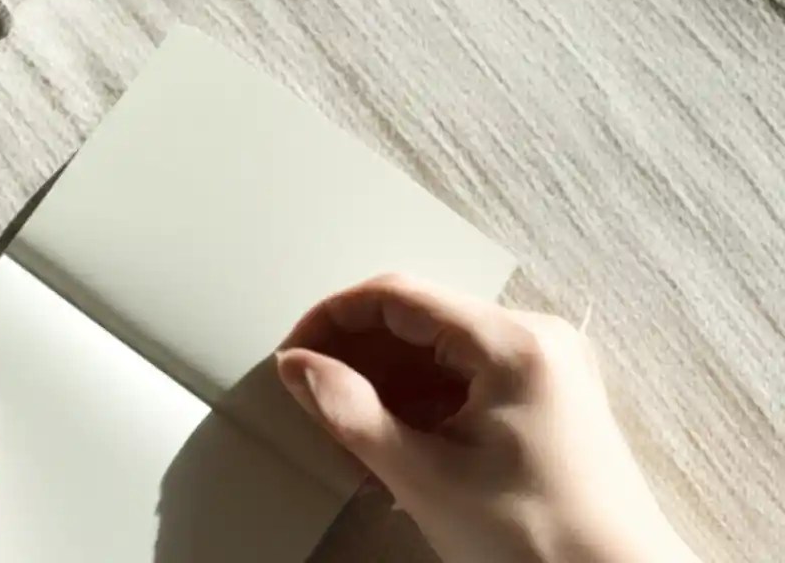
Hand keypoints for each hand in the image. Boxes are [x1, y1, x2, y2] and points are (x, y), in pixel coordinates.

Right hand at [277, 274, 698, 562]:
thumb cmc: (538, 542)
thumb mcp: (425, 477)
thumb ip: (350, 413)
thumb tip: (299, 368)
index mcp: (512, 344)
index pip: (397, 296)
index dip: (332, 320)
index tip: (292, 357)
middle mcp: (533, 338)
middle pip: (417, 319)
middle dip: (356, 355)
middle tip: (310, 396)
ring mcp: (542, 365)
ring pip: (437, 351)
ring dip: (384, 382)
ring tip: (345, 429)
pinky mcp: (542, 395)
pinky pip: (463, 378)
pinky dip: (419, 401)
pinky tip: (389, 439)